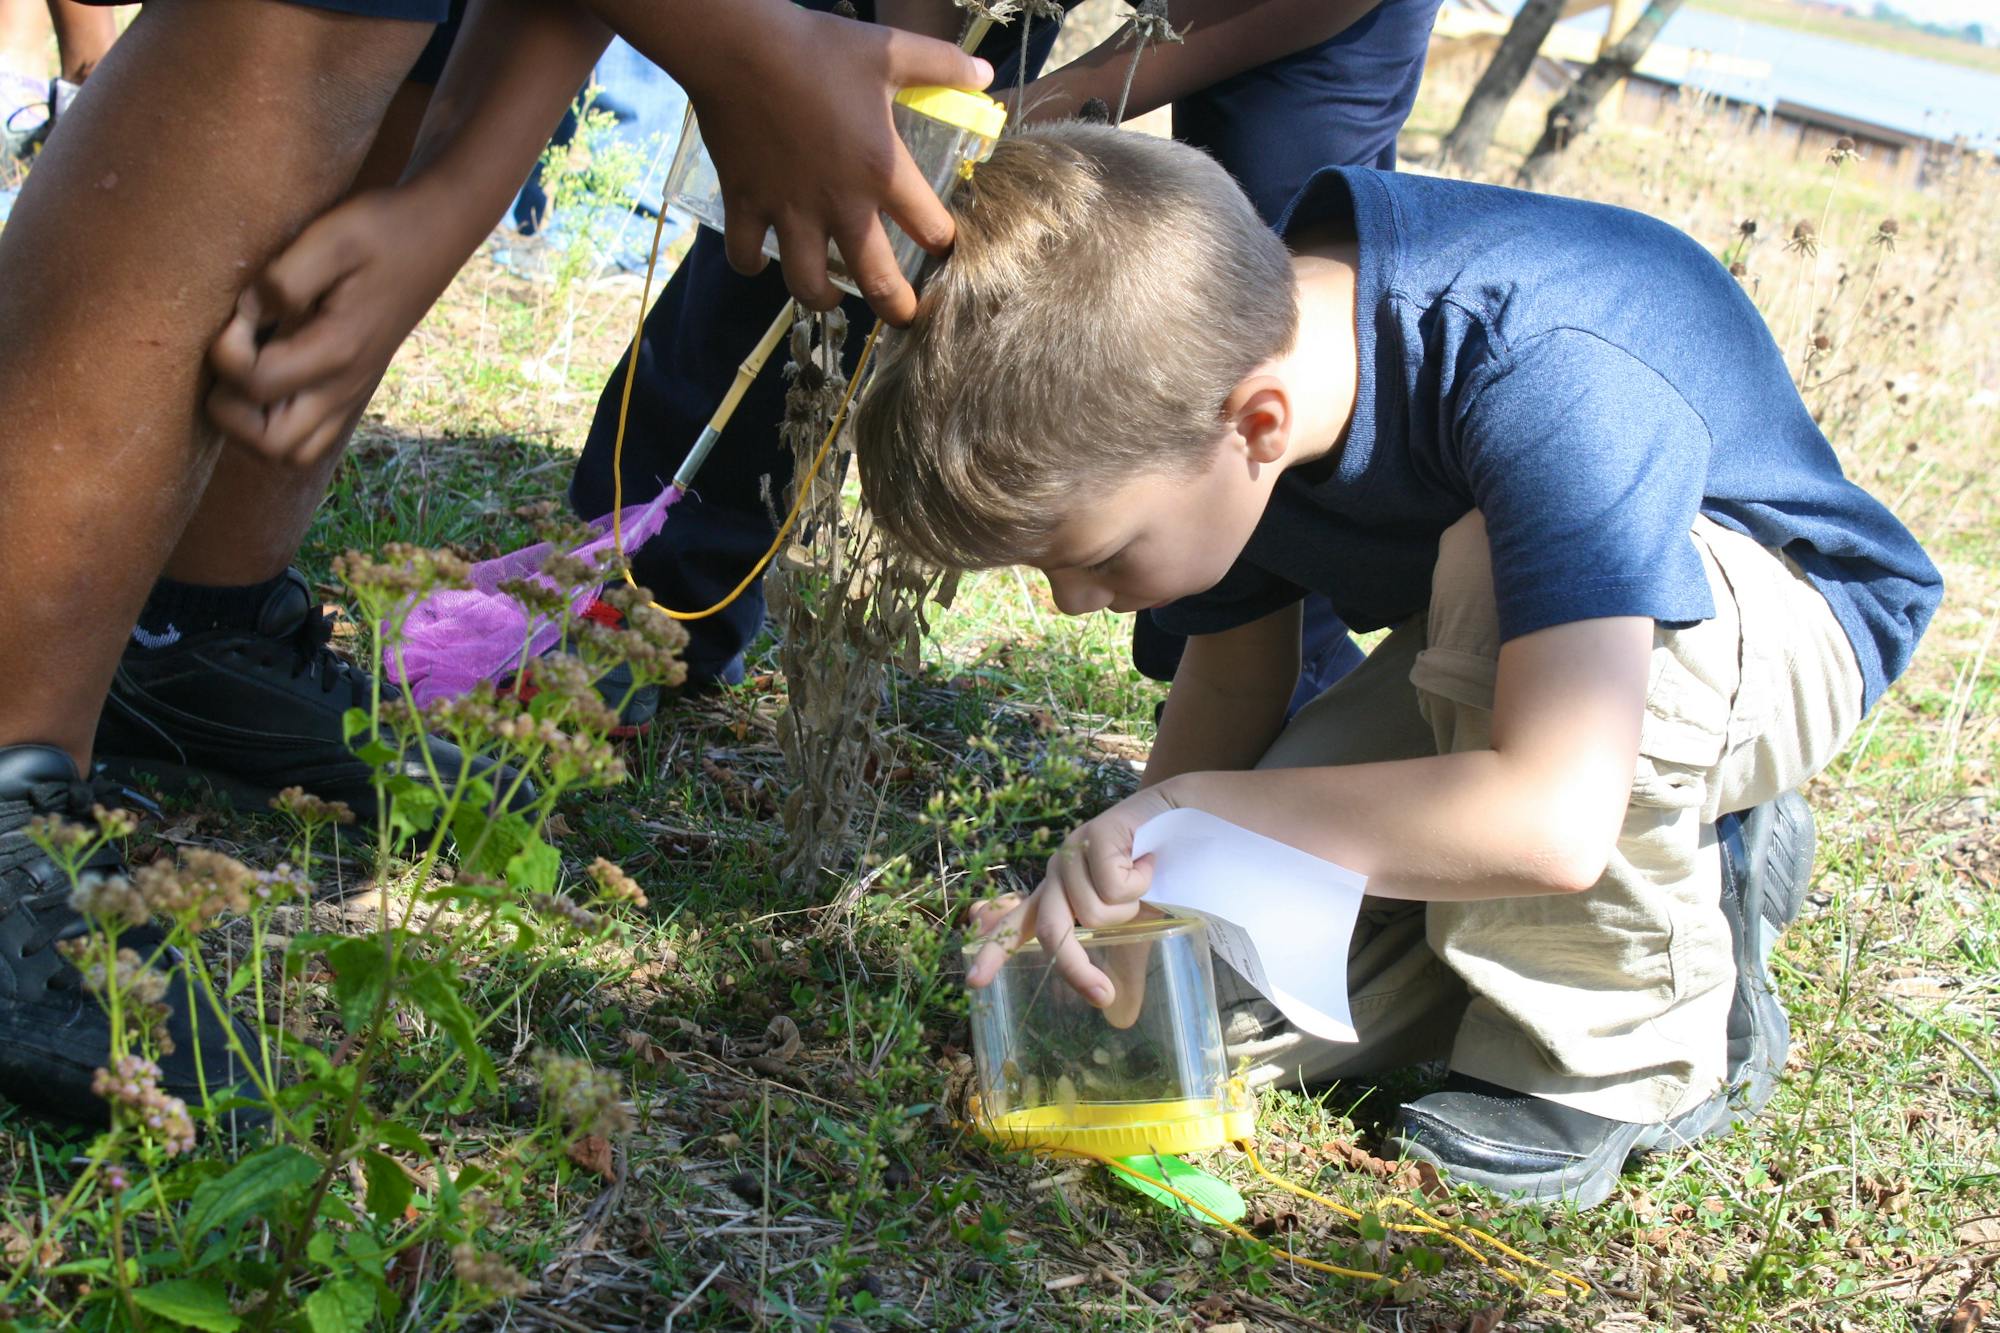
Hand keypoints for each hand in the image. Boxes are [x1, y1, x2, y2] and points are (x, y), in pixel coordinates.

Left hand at [207, 185, 456, 463]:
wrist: (435, 235)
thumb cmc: (381, 231)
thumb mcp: (332, 237)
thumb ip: (284, 279)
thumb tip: (247, 312)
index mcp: (338, 350)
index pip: (256, 384)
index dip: (225, 352)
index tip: (238, 313)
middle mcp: (345, 386)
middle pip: (270, 444)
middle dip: (230, 410)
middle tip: (232, 359)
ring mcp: (350, 394)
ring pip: (288, 453)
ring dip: (251, 427)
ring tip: (244, 376)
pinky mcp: (351, 390)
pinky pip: (306, 440)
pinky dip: (275, 426)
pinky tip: (268, 381)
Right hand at [685, 5, 991, 324]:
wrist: (739, 48)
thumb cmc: (818, 49)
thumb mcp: (890, 52)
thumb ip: (941, 64)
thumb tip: (984, 72)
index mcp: (882, 171)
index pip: (931, 230)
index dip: (945, 244)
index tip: (944, 247)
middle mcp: (839, 204)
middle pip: (877, 280)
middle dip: (897, 308)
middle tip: (904, 316)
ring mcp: (789, 210)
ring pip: (807, 284)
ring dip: (822, 298)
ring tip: (831, 296)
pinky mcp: (745, 204)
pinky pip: (745, 255)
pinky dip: (751, 264)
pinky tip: (760, 258)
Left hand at [965, 785, 1178, 1010]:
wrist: (1188, 823)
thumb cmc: (1156, 878)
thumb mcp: (1136, 930)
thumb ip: (1122, 969)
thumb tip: (1121, 1019)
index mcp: (1058, 897)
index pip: (1016, 927)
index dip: (993, 953)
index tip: (975, 983)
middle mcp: (1057, 875)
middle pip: (1049, 931)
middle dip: (1074, 967)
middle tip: (1101, 995)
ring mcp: (1073, 851)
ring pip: (1093, 914)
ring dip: (1132, 907)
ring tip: (1145, 882)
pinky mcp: (1095, 833)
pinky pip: (1114, 887)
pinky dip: (1143, 883)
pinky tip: (1148, 861)